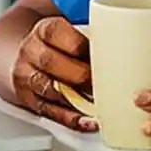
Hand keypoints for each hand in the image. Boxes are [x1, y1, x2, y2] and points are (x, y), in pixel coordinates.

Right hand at [11, 17, 96, 131]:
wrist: (28, 56)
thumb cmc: (58, 43)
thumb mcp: (68, 29)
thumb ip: (90, 33)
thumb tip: (124, 38)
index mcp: (43, 30)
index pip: (56, 33)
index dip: (80, 45)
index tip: (101, 54)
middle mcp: (31, 51)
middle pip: (50, 62)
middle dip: (80, 75)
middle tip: (105, 82)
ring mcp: (26, 76)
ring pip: (50, 89)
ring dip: (77, 100)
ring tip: (101, 105)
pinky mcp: (28, 99)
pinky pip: (49, 111)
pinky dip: (71, 118)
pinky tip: (88, 121)